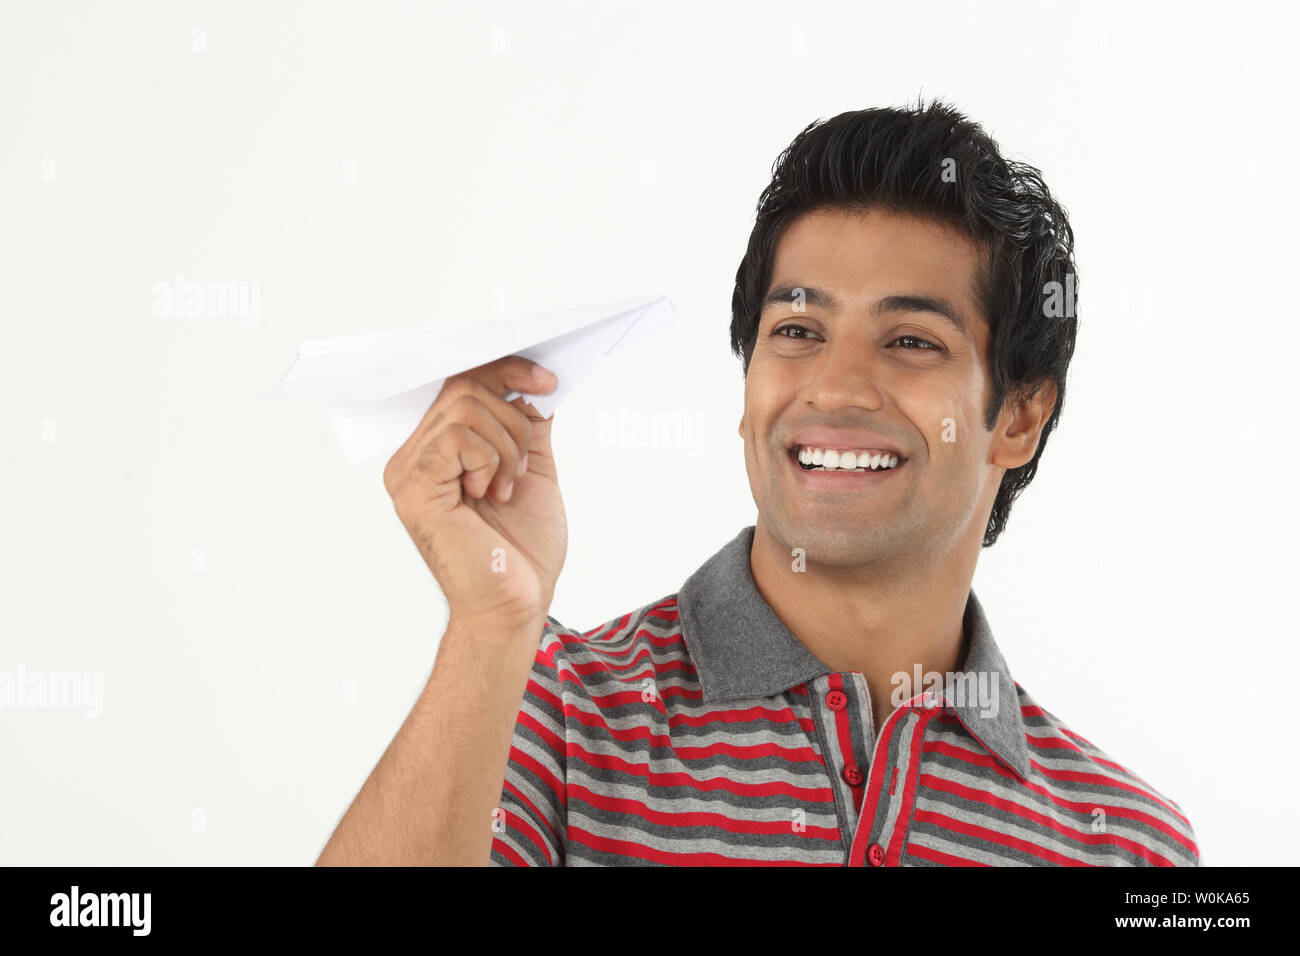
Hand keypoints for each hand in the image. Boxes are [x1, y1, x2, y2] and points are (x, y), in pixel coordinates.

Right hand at [383, 356, 566, 630]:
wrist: (516, 603)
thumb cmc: (521, 552)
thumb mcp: (533, 470)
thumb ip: (528, 425)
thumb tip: (534, 383)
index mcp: (437, 451)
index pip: (461, 383)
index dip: (506, 370)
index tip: (549, 380)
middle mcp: (414, 456)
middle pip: (465, 386)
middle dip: (514, 419)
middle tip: (523, 466)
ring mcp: (408, 471)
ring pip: (466, 406)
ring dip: (506, 445)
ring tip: (505, 488)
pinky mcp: (413, 488)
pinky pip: (456, 437)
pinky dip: (489, 460)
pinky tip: (489, 495)